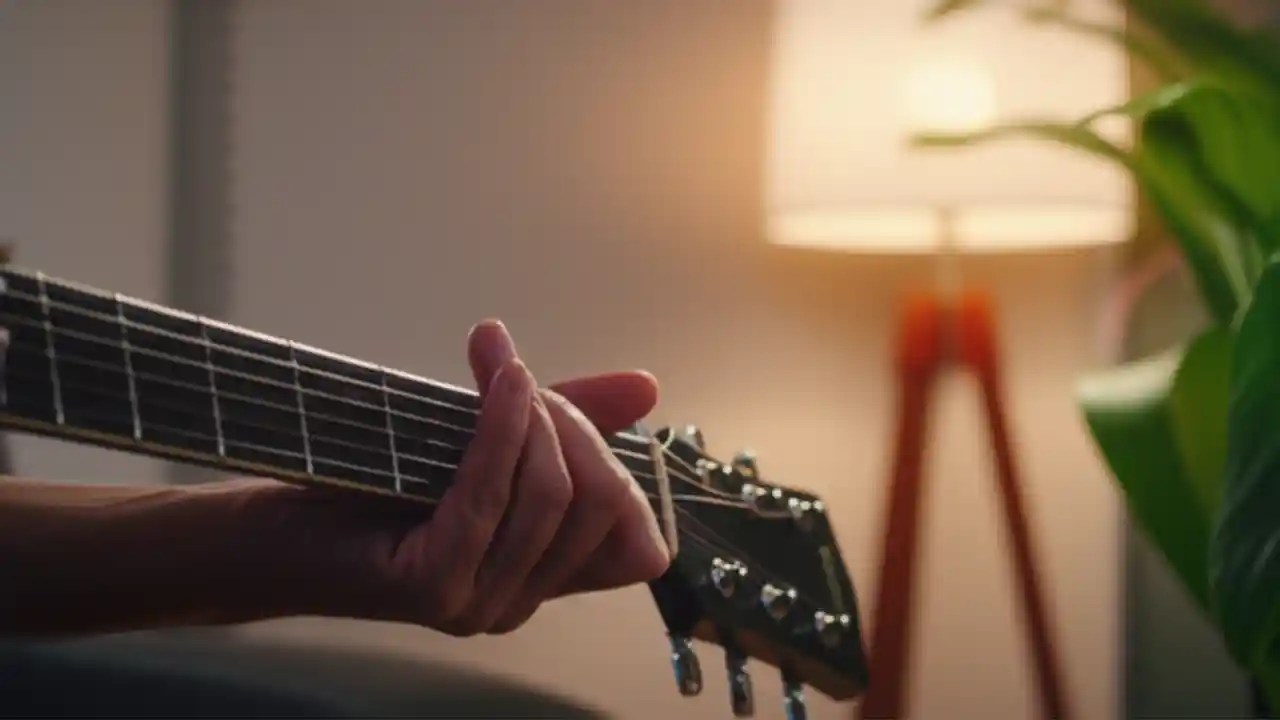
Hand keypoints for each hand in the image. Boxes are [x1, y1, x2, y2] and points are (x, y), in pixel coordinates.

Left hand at [231, 321, 670, 634]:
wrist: (262, 531)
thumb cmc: (367, 484)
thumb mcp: (481, 441)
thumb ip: (565, 421)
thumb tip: (647, 387)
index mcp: (534, 580)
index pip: (634, 545)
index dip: (620, 473)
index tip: (571, 412)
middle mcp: (515, 605)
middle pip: (596, 507)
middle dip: (573, 428)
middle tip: (522, 376)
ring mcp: (477, 604)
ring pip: (550, 496)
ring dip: (535, 416)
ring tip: (503, 367)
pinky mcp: (435, 585)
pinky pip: (492, 492)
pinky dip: (503, 426)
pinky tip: (504, 380)